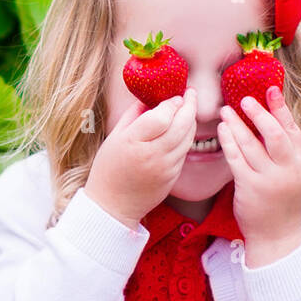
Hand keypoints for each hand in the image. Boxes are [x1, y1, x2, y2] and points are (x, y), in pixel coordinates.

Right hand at [83, 90, 196, 227]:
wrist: (113, 205)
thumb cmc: (109, 168)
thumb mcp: (115, 137)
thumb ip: (134, 114)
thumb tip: (151, 96)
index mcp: (133, 142)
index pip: (162, 116)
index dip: (172, 103)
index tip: (175, 95)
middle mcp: (152, 155)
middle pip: (181, 125)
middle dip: (190, 106)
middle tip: (191, 94)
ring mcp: (165, 168)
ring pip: (187, 138)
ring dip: (191, 121)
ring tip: (188, 109)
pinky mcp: (172, 178)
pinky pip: (184, 152)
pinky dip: (185, 138)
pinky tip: (182, 129)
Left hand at [218, 86, 300, 266]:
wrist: (278, 238)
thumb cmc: (283, 204)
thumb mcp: (296, 177)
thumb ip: (289, 154)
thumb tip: (275, 122)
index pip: (292, 130)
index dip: (281, 109)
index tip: (271, 90)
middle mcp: (288, 169)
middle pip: (275, 133)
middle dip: (259, 113)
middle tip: (245, 98)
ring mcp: (269, 179)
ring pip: (251, 144)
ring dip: (237, 124)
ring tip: (226, 110)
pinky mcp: (250, 188)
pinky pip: (236, 159)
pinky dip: (229, 142)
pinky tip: (222, 130)